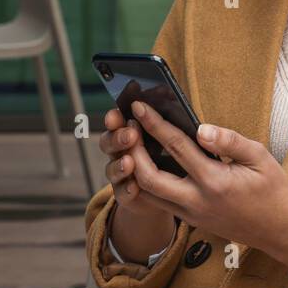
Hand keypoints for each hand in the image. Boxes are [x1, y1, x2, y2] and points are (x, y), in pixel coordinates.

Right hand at [99, 106, 176, 220]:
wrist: (178, 189)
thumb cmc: (176, 153)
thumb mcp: (174, 133)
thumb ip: (167, 116)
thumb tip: (168, 93)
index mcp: (129, 132)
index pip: (116, 121)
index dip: (115, 116)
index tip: (119, 111)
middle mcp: (121, 151)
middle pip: (109, 142)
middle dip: (117, 137)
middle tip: (131, 134)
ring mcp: (122, 174)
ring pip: (112, 168)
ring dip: (119, 164)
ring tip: (130, 161)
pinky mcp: (128, 195)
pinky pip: (122, 193)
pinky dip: (126, 189)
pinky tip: (134, 186)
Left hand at [126, 99, 287, 256]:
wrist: (279, 228)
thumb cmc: (272, 188)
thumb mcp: (260, 157)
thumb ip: (229, 141)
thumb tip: (200, 128)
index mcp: (215, 181)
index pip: (176, 147)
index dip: (154, 124)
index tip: (139, 107)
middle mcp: (197, 200)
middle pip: (148, 176)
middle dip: (132, 150)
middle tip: (127, 127)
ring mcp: (191, 214)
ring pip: (148, 194)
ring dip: (135, 169)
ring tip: (132, 144)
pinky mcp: (190, 221)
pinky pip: (160, 202)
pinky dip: (148, 183)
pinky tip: (148, 165)